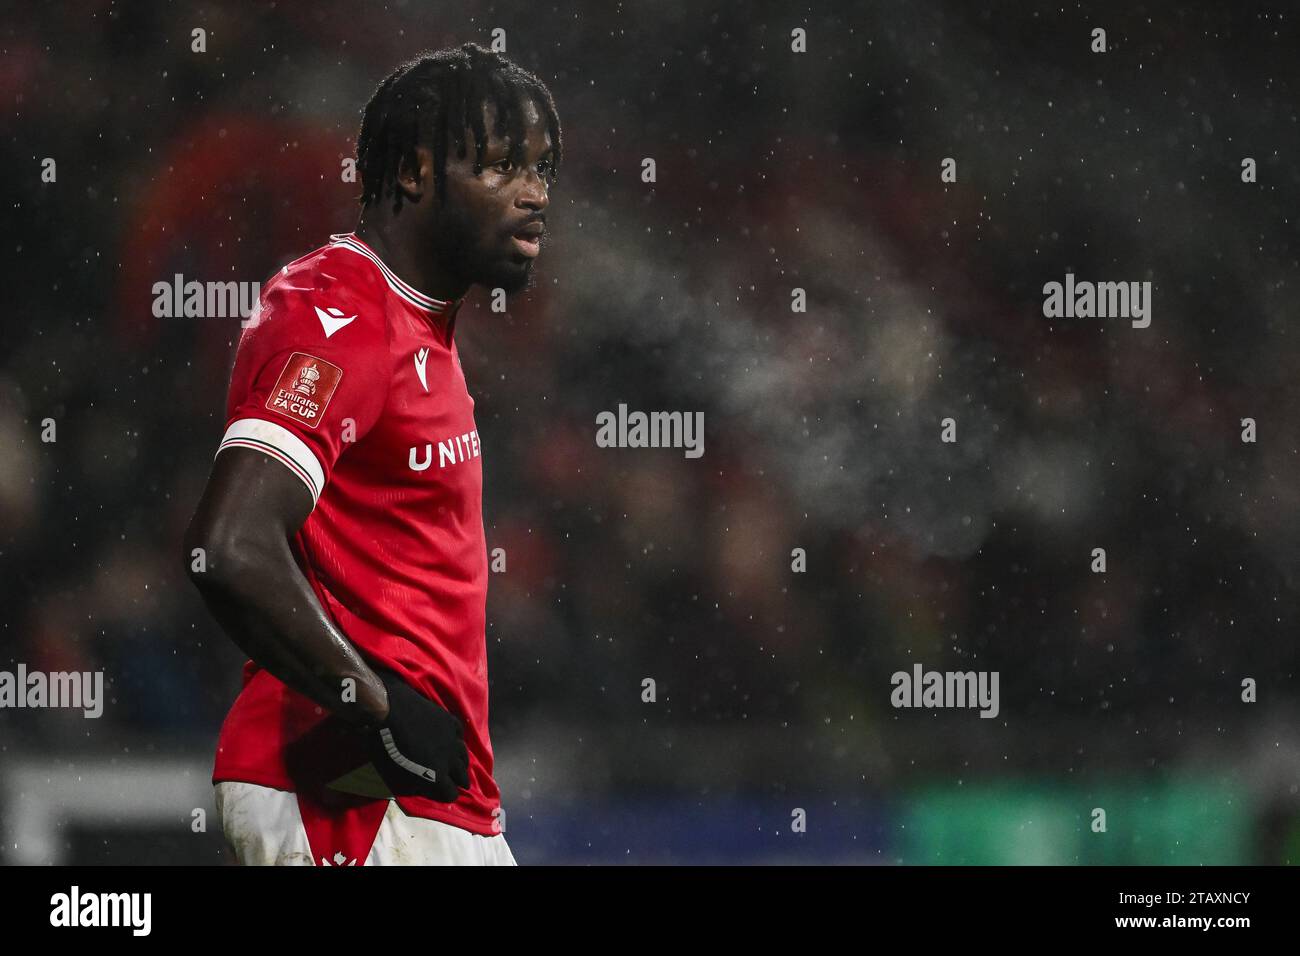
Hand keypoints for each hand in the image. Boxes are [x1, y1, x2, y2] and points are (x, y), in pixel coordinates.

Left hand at [368, 667, 468, 801]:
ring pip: (464, 755)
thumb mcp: (394, 775)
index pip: (452, 793)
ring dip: (462, 763)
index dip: (449, 795)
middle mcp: (449, 759)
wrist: (388, 711)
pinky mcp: (449, 721)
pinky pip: (460, 734)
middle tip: (460, 783)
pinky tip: (454, 741)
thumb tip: (422, 788)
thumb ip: (412, 784)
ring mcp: (452, 739)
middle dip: (461, 782)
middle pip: (462, 775)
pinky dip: (458, 740)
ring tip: (459, 765)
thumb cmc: (385, 746)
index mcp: (436, 775)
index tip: (446, 794)